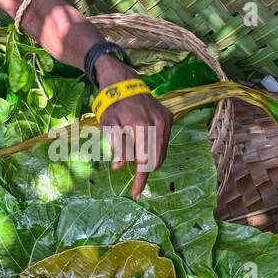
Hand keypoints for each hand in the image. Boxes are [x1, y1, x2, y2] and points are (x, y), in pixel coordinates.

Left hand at [94, 56, 172, 198]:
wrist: (124, 83)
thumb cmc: (112, 106)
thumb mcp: (109, 127)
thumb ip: (117, 148)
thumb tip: (119, 167)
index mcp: (143, 127)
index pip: (146, 162)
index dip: (141, 180)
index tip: (136, 194)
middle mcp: (159, 124)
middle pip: (156, 160)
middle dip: (143, 167)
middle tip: (130, 163)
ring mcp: (166, 120)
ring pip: (161, 152)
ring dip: (148, 157)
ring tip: (133, 146)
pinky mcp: (168, 118)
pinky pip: (163, 142)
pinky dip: (152, 147)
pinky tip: (140, 138)